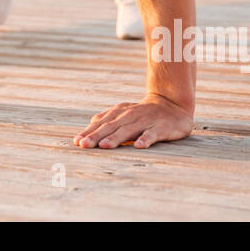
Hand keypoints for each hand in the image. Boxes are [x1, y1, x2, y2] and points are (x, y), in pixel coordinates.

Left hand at [74, 94, 192, 148]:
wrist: (172, 104)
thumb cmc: (143, 114)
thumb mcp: (123, 114)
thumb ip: (107, 121)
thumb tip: (87, 129)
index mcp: (120, 113)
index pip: (101, 123)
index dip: (89, 132)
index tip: (77, 142)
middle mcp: (130, 115)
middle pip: (111, 126)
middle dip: (96, 136)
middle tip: (84, 145)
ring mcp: (146, 120)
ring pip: (129, 130)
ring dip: (116, 138)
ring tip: (104, 146)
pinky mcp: (161, 127)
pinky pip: (152, 133)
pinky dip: (146, 139)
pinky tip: (139, 146)